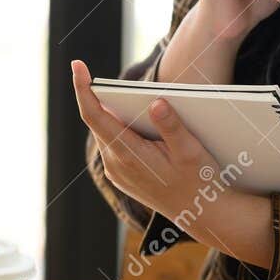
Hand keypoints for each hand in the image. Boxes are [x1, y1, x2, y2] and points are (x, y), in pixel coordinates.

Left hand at [72, 60, 221, 217]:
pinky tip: (132, 119)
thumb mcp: (191, 151)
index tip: (77, 66)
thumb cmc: (200, 181)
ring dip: (110, 113)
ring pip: (105, 133)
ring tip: (119, 95)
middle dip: (97, 96)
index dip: (83, 89)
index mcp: (128, 154)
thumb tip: (156, 103)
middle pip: (98, 121)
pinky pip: (113, 145)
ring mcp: (117, 172)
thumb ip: (172, 127)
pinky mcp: (122, 175)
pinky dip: (118, 128)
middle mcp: (116, 164)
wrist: (202, 214)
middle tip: (94, 74)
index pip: (95, 116)